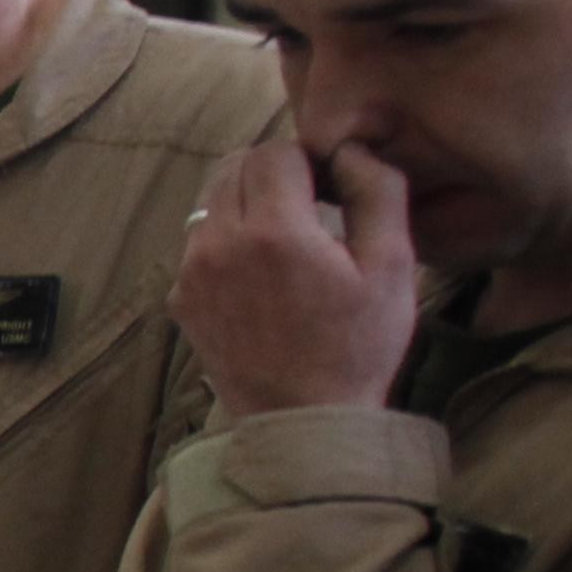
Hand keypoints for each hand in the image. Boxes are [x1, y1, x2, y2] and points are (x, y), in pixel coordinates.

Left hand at [177, 136, 423, 414]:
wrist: (302, 421)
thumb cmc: (357, 347)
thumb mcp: (392, 267)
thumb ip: (377, 192)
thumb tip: (352, 149)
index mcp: (274, 230)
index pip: (276, 152)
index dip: (309, 159)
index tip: (332, 186)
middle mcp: (220, 244)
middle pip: (236, 167)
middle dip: (275, 173)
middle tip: (312, 204)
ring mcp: (190, 272)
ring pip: (211, 200)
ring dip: (247, 201)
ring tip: (288, 236)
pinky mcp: (179, 298)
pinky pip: (198, 242)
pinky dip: (227, 238)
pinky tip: (261, 272)